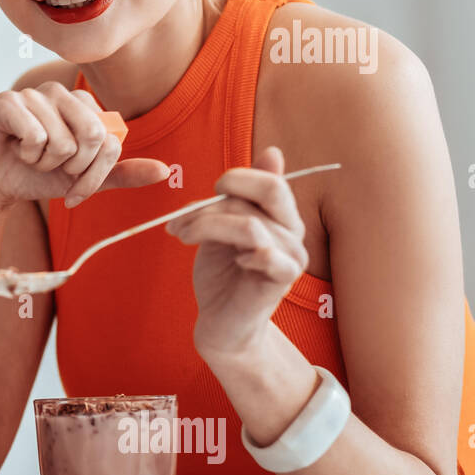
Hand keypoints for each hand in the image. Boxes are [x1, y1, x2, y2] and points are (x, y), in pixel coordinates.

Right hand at [0, 81, 169, 213]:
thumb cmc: (34, 176)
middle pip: (93, 134)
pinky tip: (15, 149)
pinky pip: (35, 133)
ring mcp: (32, 94)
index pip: (110, 139)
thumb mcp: (83, 180)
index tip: (75, 188)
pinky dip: (27, 153)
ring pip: (62, 139)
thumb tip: (165, 171)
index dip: (95, 174)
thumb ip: (121, 174)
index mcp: (82, 105)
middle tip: (52, 170)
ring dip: (45, 163)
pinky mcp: (6, 101)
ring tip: (30, 157)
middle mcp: (59, 93)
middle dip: (73, 168)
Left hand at [164, 146, 309, 361]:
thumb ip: (238, 196)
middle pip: (266, 193)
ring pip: (249, 223)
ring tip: (182, 238)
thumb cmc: (220, 273)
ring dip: (205, 226)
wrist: (219, 322)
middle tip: (183, 220)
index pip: (271, 181)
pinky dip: (241, 253)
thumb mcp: (221, 226)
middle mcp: (292, 232)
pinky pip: (266, 254)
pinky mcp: (283, 279)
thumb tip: (274, 152)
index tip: (206, 195)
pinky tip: (231, 261)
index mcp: (280, 216)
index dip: (236, 179)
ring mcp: (292, 256)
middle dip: (217, 201)